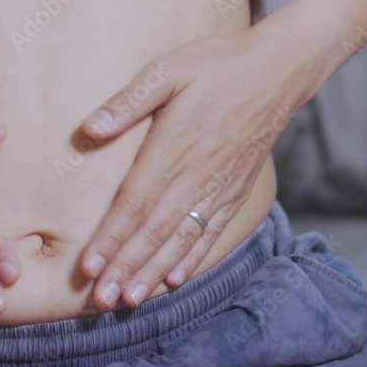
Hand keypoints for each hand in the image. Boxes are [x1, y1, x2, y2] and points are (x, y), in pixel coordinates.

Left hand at [75, 30, 307, 310]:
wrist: (277, 70)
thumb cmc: (216, 65)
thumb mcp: (166, 69)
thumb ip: (128, 102)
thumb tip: (89, 128)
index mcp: (174, 147)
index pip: (136, 204)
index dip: (112, 239)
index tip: (90, 267)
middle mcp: (197, 175)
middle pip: (155, 231)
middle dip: (126, 268)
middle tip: (101, 301)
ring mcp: (219, 187)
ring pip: (182, 239)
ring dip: (154, 272)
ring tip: (130, 300)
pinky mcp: (236, 191)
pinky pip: (212, 232)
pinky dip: (192, 258)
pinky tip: (175, 279)